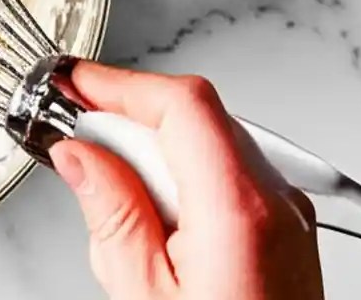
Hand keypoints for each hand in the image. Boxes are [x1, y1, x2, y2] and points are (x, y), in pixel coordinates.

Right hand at [49, 63, 323, 299]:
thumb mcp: (142, 293)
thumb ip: (111, 212)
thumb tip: (78, 155)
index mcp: (240, 210)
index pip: (182, 105)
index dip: (119, 83)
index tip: (72, 82)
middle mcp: (276, 203)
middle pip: (196, 118)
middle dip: (129, 119)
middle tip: (74, 136)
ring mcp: (289, 217)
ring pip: (211, 143)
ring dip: (153, 150)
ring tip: (109, 190)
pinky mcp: (286, 232)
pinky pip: (228, 176)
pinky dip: (182, 177)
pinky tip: (149, 215)